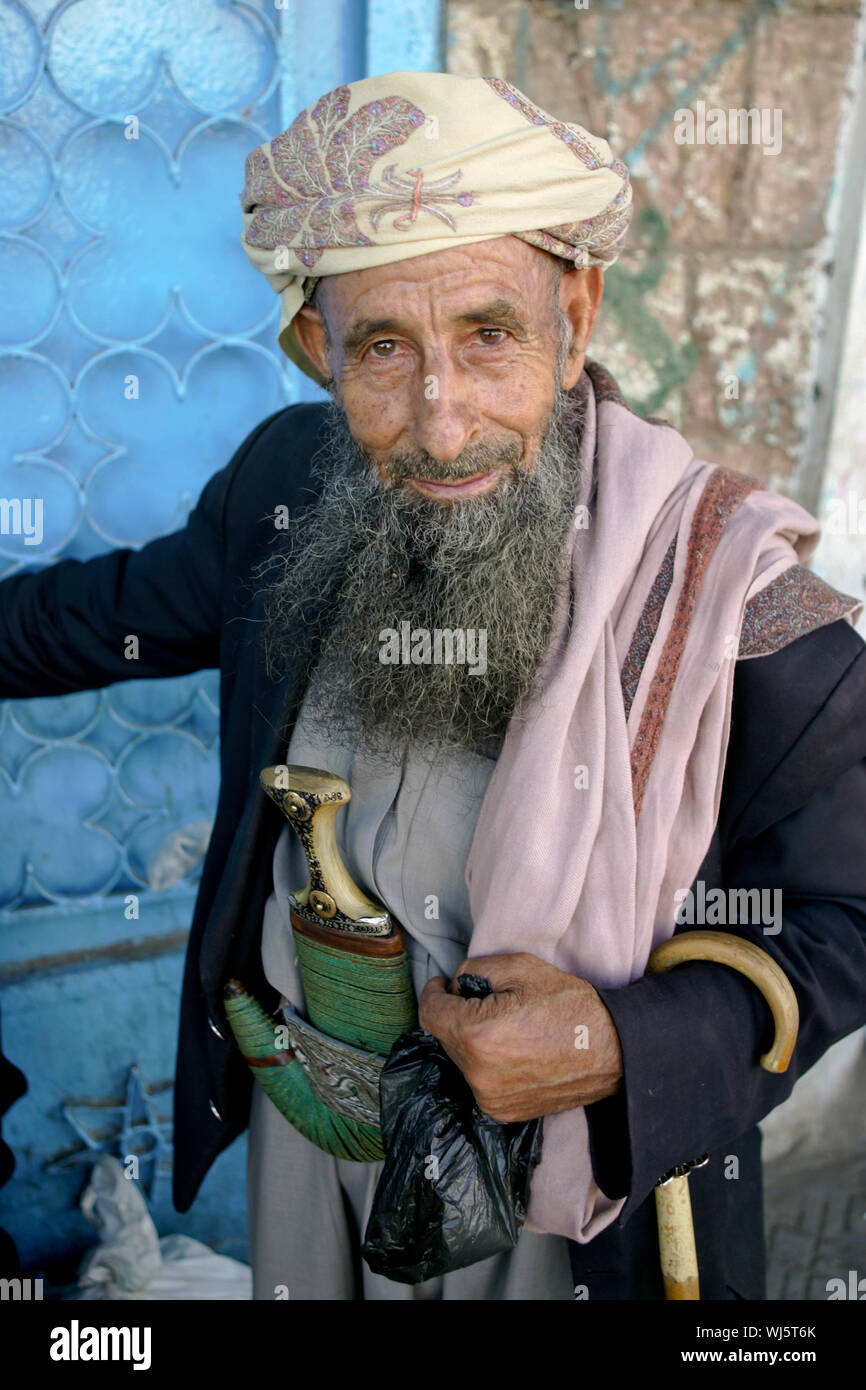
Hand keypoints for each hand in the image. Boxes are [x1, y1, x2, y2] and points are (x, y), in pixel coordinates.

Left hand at [418, 951, 622, 1122]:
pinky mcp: (503, 1112)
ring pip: (461, 1060)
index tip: (443, 984)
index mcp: (478, 1035)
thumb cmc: (570, 1005)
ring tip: (506, 1026)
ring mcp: (490, 1098)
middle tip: (486, 999)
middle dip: (457, 1014)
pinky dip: (486, 1063)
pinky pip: (479, 1080)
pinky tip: (514, 1049)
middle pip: (445, 1037)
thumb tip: (456, 986)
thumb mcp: (520, 967)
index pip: (431, 1013)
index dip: (434, 993)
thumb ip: (475, 970)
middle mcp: (478, 1075)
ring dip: (471, 1040)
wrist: (613, 1050)